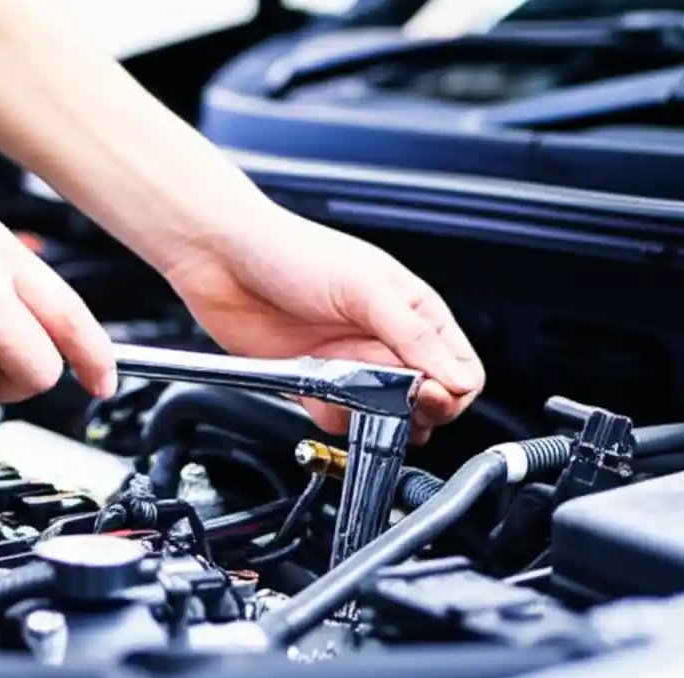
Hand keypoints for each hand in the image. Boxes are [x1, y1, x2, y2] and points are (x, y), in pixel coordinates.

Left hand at [164, 208, 483, 442]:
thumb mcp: (366, 287)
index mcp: (413, 312)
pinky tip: (317, 394)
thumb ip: (414, 336)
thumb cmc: (293, 252)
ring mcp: (350, 364)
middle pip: (425, 401)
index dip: (452, 391)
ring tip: (347, 391)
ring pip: (382, 416)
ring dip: (369, 416)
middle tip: (389, 398)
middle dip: (413, 409)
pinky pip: (336, 420)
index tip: (429, 395)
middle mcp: (385, 341)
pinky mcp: (314, 383)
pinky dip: (330, 418)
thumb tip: (458, 379)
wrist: (223, 258)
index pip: (459, 369)